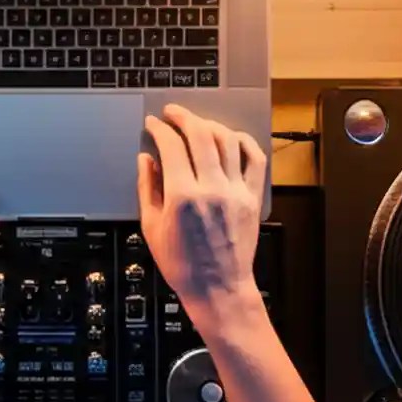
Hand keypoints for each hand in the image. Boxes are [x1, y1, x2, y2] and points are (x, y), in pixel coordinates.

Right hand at [138, 104, 268, 335]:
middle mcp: (211, 188)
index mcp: (182, 196)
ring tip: (197, 123)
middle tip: (173, 113)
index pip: (171, 146)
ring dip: (210, 125)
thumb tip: (147, 158)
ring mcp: (235, 191)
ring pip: (227, 140)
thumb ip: (147, 188)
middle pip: (200, 134)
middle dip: (184, 117)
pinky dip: (243, 141)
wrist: (218, 288)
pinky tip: (230, 137)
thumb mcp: (151, 227)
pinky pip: (254, 158)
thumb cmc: (182, 265)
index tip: (153, 124)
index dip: (160, 129)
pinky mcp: (252, 197)